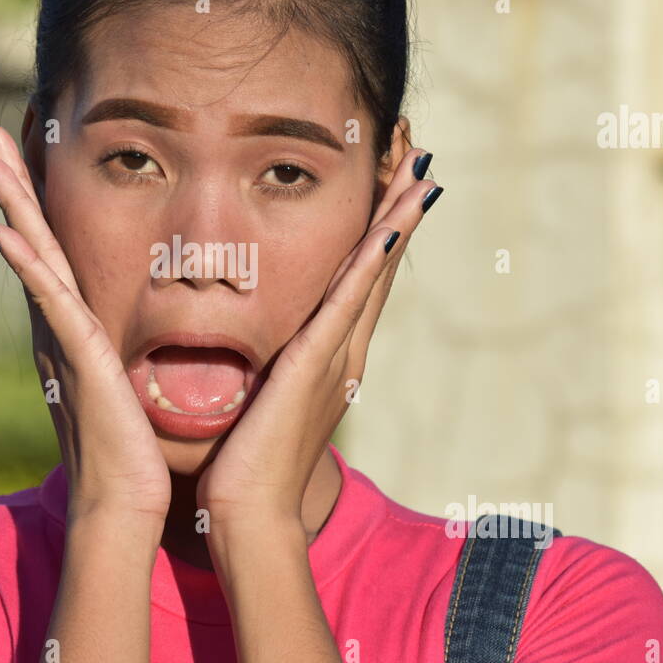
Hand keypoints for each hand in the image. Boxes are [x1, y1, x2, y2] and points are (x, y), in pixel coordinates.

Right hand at [0, 125, 171, 526]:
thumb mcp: (124, 388)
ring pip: (33, 257)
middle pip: (32, 242)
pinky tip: (2, 228)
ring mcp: (62, 341)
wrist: (123, 502)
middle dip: (13, 187)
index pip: (52, 253)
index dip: (37, 204)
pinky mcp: (77, 359)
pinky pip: (48, 301)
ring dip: (12, 205)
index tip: (29, 154)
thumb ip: (117, 356)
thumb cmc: (131, 451)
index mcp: (74, 331)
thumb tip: (125, 338)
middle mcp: (58, 329)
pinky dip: (25, 264)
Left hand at [195, 145, 441, 528]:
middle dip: (398, 202)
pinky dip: (372, 261)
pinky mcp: (316, 364)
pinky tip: (390, 223)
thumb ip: (261, 367)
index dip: (377, 223)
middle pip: (377, 260)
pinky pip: (349, 301)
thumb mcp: (258, 398)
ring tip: (418, 165)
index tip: (387, 176)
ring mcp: (335, 355)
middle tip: (415, 150)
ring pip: (373, 270)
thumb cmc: (244, 464)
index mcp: (327, 354)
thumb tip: (246, 345)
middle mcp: (343, 349)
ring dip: (397, 215)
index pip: (358, 274)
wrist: (249, 512)